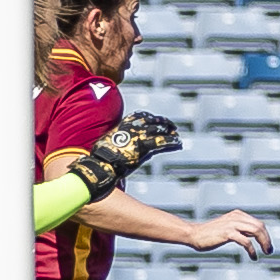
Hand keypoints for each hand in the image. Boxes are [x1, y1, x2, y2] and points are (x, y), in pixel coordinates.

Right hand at [66, 111, 182, 198]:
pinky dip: (172, 142)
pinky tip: (179, 144)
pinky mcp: (144, 147)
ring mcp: (138, 136)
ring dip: (170, 132)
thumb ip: (123, 139)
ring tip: (176, 135)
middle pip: (153, 121)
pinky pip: (162, 142)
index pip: (140, 115)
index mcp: (123, 124)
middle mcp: (132, 128)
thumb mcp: (112, 142)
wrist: (101, 164)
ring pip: (160, 130)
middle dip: (164, 123)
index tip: (157, 119)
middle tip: (172, 127)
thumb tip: (128, 143)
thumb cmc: (103, 157)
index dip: (151, 117)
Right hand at [185, 209, 271, 258]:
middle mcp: (237, 217)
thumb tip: (255, 236)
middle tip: (269, 250)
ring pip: (256, 231)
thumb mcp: (228, 227)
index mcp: (238, 214)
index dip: (265, 235)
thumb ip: (241, 229)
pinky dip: (252, 250)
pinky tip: (253, 256)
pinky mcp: (227, 233)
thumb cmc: (210, 234)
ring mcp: (232, 224)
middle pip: (260, 226)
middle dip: (267, 239)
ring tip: (266, 252)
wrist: (193, 234)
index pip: (258, 223)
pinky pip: (246, 241)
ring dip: (264, 243)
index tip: (267, 245)